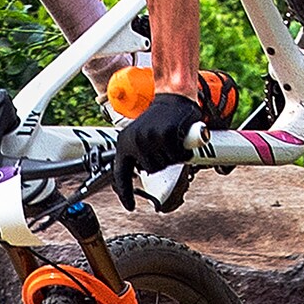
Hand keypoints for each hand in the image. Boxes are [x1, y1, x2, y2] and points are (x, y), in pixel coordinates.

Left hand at [112, 91, 205, 211]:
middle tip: (164, 144)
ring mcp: (151, 138)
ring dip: (173, 156)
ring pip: (166, 164)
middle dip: (161, 161)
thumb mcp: (140, 135)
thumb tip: (141, 172)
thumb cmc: (159, 119)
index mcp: (124, 142)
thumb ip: (138, 153)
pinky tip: (181, 139)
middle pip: (151, 170)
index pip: (120, 174)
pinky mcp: (167, 135)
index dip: (125, 192)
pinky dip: (184, 152)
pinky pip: (179, 156)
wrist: (172, 97)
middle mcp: (135, 141)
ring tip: (172, 139)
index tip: (130, 206)